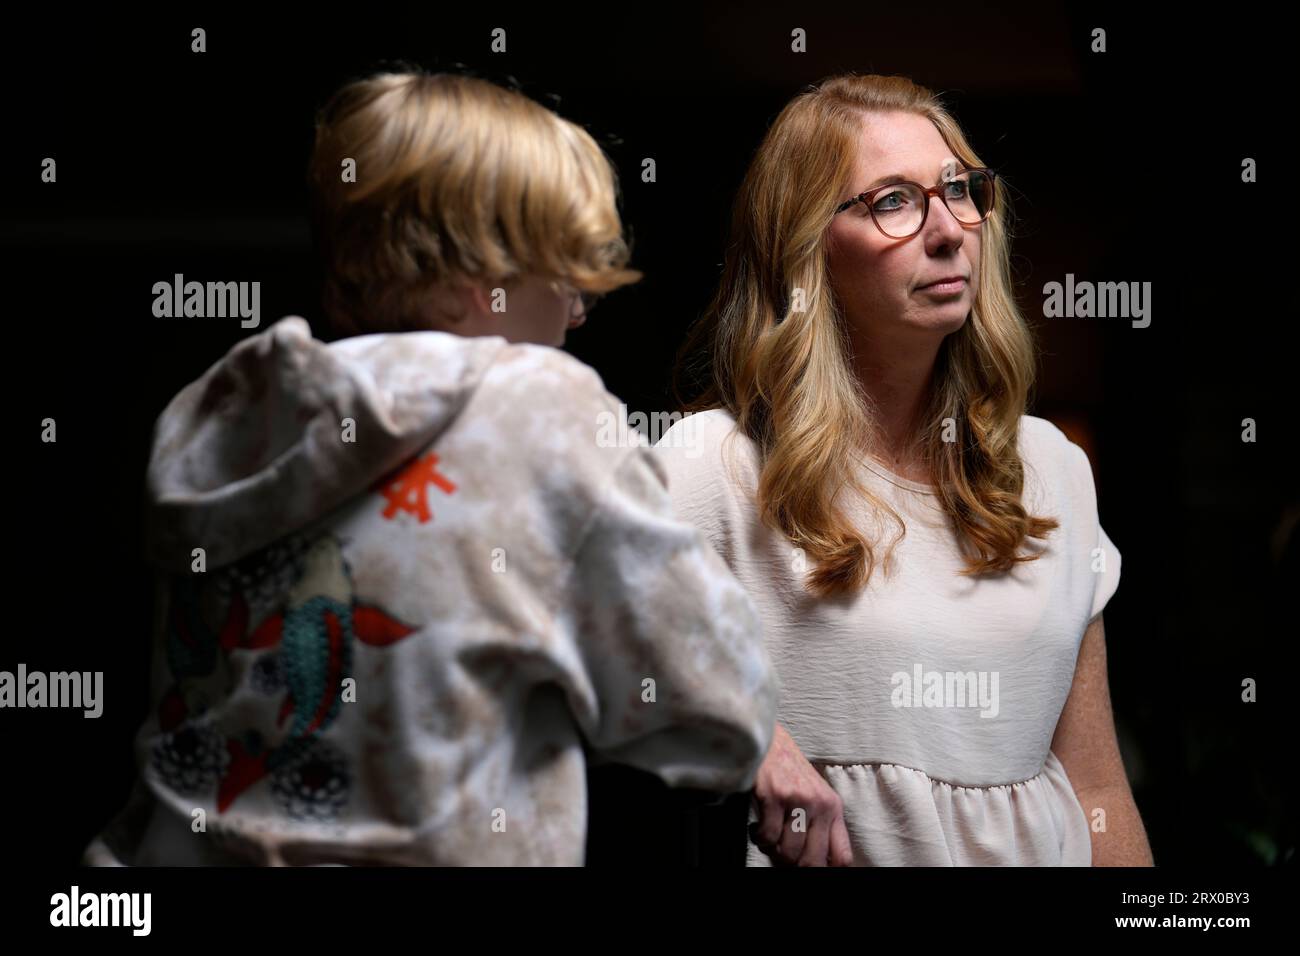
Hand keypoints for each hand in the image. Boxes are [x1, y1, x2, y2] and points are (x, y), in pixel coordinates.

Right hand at [750, 723, 854, 865]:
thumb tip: (819, 863)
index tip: (808, 868)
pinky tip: (756, 828)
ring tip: (767, 837)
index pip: (841, 857)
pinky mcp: (775, 796)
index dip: (825, 870)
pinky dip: (759, 839)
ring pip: (787, 852)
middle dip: (793, 865)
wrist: (768, 739)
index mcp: (833, 808)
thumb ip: (821, 826)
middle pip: (812, 861)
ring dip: (773, 850)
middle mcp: (820, 805)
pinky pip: (768, 837)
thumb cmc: (788, 770)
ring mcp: (798, 800)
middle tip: (781, 855)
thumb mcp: (814, 795)